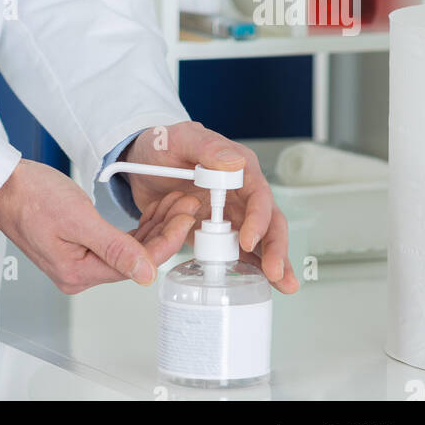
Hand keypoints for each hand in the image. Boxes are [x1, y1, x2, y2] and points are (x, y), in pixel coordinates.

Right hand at [0, 158, 198, 294]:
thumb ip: (115, 248)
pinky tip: (151, 213)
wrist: (2, 184)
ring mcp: (78, 260)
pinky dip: (135, 227)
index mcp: (79, 273)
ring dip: (152, 226)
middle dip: (164, 231)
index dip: (166, 241)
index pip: (136, 263)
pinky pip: (114, 242)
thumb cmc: (30, 196)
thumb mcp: (78, 218)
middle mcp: (79, 272)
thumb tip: (146, 275)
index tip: (185, 219)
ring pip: (127, 248)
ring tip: (175, 204)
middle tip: (186, 205)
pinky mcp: (76, 246)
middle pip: (135, 257)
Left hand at [119, 121, 299, 294]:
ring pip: (260, 240)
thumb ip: (205, 146)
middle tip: (276, 273)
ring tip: (284, 286)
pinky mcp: (219, 232)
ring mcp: (232, 214)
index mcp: (238, 167)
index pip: (258, 194)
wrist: (140, 165)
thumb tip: (234, 161)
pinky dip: (250, 267)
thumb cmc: (161, 146)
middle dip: (275, 247)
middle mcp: (241, 192)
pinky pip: (238, 251)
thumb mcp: (178, 139)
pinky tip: (260, 285)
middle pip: (269, 221)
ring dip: (273, 262)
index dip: (258, 218)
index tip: (248, 240)